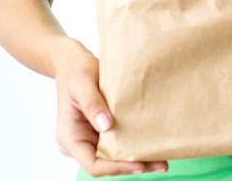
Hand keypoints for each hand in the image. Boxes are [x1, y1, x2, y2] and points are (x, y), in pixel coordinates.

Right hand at [54, 43, 168, 174]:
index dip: (116, 167)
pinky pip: (118, 144)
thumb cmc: (75, 71)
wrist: (74, 62)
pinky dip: (133, 145)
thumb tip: (106, 126)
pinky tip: (152, 144)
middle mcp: (80, 143)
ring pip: (114, 157)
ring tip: (161, 159)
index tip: (139, 163)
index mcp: (70, 138)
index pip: (93, 164)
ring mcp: (90, 138)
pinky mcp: (101, 131)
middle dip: (132, 165)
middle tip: (160, 164)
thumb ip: (92, 104)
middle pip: (106, 164)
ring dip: (136, 158)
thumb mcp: (82, 83)